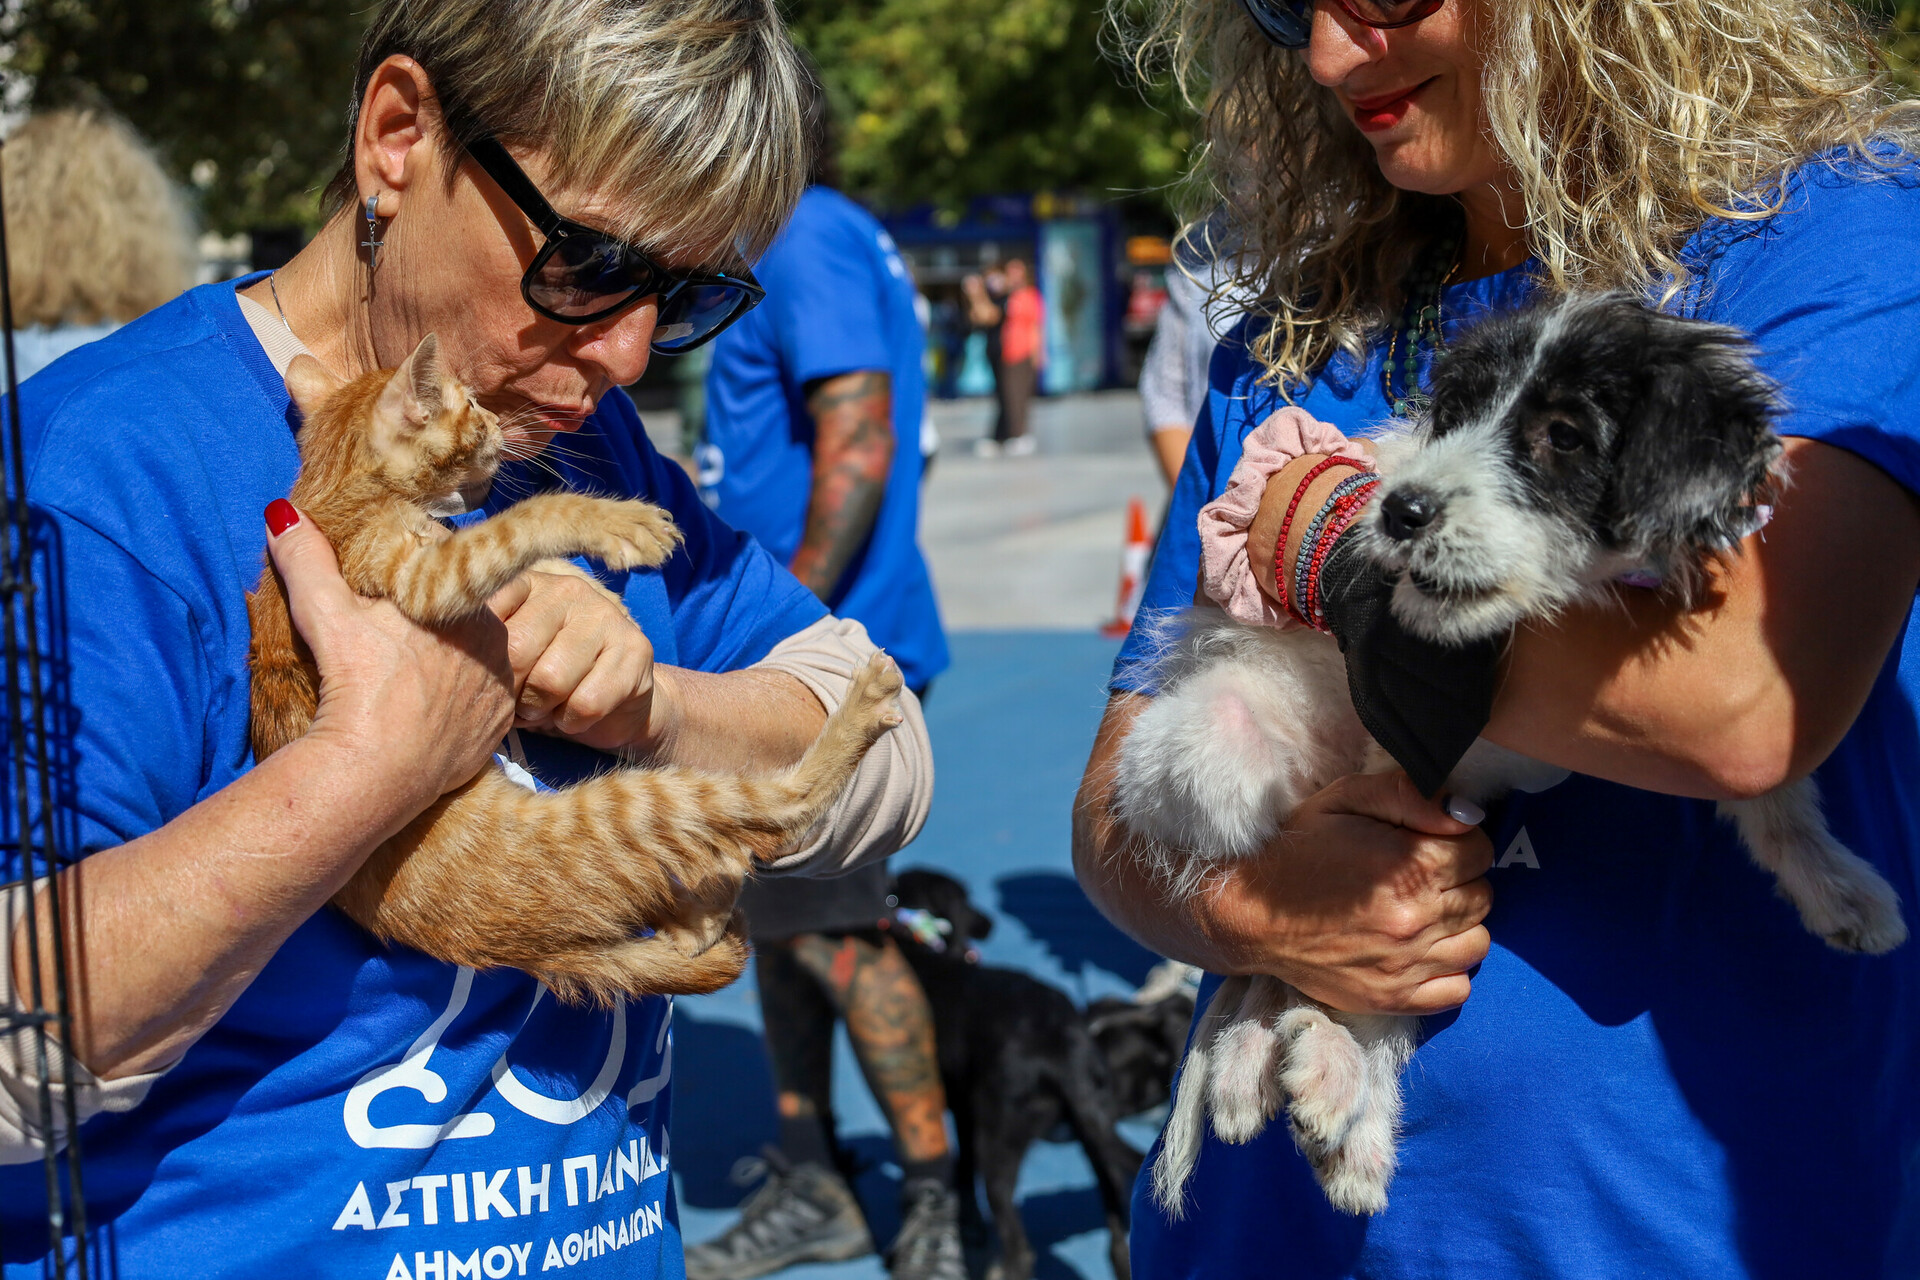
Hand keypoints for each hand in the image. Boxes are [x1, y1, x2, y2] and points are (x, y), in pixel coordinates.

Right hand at [267, 503, 514, 808]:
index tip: (401, 592)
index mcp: (468, 604)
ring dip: (461, 657)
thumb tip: (284, 514)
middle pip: (478, 613)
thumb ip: (309, 559)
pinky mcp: (498, 727)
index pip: (459, 574)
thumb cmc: (355, 684)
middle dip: (450, 616)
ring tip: (419, 670)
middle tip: (409, 633)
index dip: (429, 578)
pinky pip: (489, 700)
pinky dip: (466, 698)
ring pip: (487, 656)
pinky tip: (432, 704)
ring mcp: (501, 686)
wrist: (376, 770)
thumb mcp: (326, 614)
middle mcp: (498, 641)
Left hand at [487, 568, 666, 751]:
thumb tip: (440, 661)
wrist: (617, 706)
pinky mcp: (636, 649)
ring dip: (542, 711)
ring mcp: (605, 616)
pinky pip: (586, 702)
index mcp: (529, 584)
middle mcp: (568, 589)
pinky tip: (574, 716)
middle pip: (517, 650)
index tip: (476, 680)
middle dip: (510, 694)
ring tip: (545, 710)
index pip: (486, 612)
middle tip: (517, 707)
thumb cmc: (546, 683)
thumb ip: (481, 649)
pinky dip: (572, 722)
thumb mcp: (509, 662)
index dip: (477, 660)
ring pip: (551, 680)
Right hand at [1201, 770, 1492, 1015]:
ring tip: (1424, 912)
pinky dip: (1448, 969)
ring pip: (1477, 942)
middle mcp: (1416, 918)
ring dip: (1459, 924)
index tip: (1433, 843)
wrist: (1247, 910)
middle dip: (1459, 879)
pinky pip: (1457, 989)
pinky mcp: (1393, 998)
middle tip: (1421, 875)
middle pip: (1482, 895)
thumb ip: (1410, 796)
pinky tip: (1421, 950)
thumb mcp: (1345, 799)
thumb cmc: (1298, 847)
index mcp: (1409, 865)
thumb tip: (1466, 814)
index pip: (1481, 850)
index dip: (1459, 841)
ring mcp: (1407, 964)